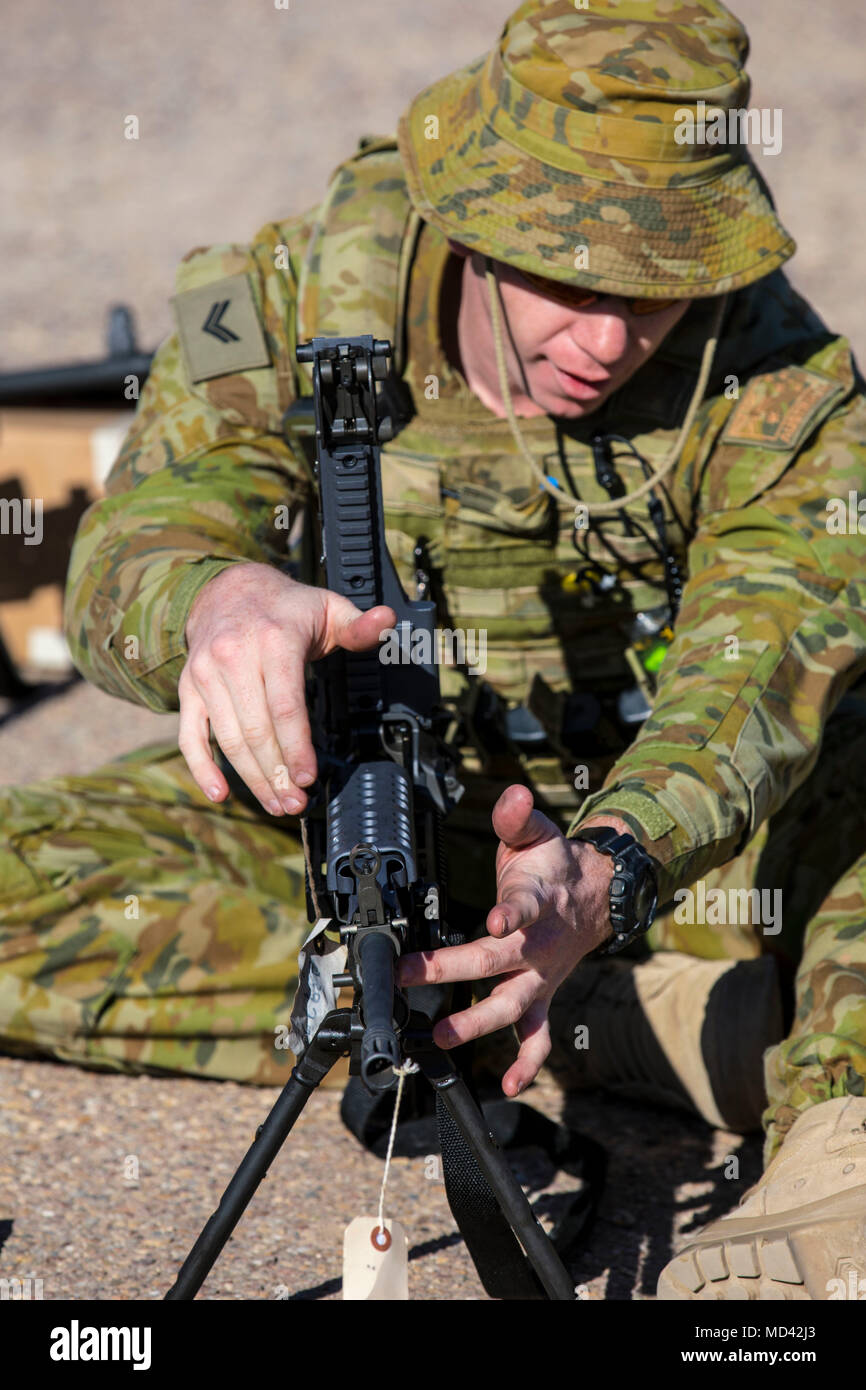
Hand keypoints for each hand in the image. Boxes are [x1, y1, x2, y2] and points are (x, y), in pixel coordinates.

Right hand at [178, 561, 394, 815]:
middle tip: (296, 802)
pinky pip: (189, 733)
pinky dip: (202, 767)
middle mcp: (233, 656)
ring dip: (251, 778)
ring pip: (227, 738)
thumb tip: (386, 621)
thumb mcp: (328, 609)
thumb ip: (359, 625)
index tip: (308, 778)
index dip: (296, 746)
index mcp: (274, 640)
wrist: (226, 590)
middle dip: (277, 773)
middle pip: (256, 729)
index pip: (285, 705)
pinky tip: (219, 793)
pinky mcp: (188, 687)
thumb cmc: (285, 609)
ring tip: (275, 803)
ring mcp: (206, 674)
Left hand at [398, 786, 626, 1096]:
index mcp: (537, 902)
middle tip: (410, 975)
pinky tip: (506, 1084)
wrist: (596, 897)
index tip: (496, 918)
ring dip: (478, 1024)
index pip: (524, 907)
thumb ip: (518, 816)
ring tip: (442, 1037)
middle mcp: (538, 945)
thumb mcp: (536, 833)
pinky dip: (526, 1062)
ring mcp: (540, 976)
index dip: (511, 912)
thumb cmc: (554, 867)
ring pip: (512, 1007)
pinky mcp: (542, 995)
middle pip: (496, 962)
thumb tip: (513, 794)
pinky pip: (538, 1037)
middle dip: (451, 970)